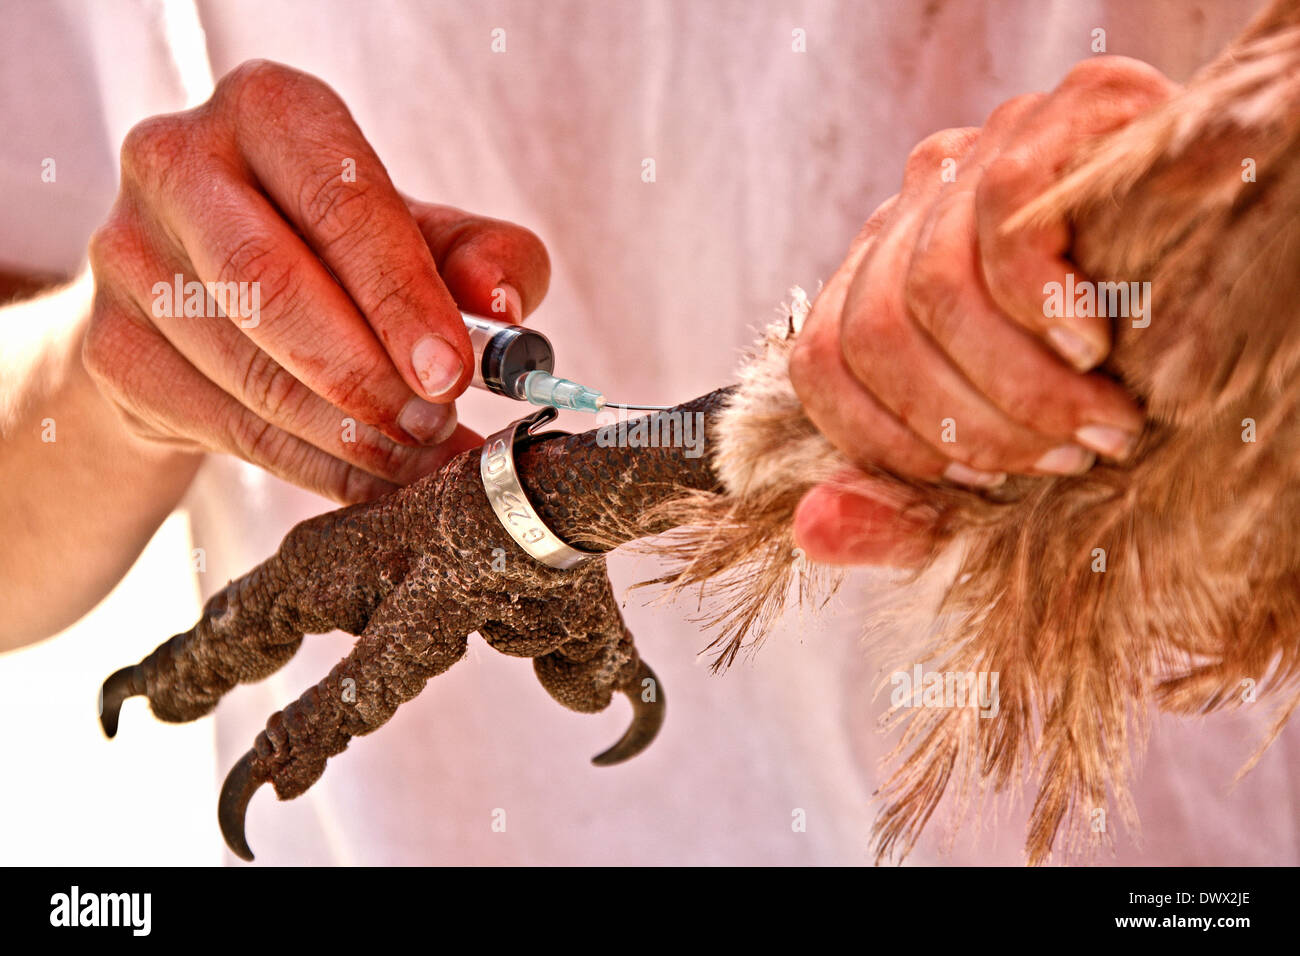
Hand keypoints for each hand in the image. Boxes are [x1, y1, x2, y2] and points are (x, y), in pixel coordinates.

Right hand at [85, 60, 549, 502]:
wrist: (209, 298)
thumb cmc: (339, 253)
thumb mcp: (426, 236)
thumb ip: (485, 257)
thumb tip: (504, 306)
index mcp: (269, 110)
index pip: (338, 202)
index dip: (401, 296)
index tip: (455, 374)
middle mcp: (177, 163)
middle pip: (273, 286)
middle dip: (370, 376)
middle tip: (437, 425)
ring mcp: (126, 257)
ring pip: (252, 373)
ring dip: (352, 434)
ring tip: (421, 457)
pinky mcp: (111, 347)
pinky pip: (229, 428)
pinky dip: (315, 466)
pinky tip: (370, 474)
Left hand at [790, 57, 1176, 564]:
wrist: (1253, 258)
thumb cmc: (1123, 374)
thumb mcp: (1013, 453)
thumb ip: (909, 504)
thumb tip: (812, 533)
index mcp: (886, 273)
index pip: (822, 362)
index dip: (886, 440)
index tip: (979, 480)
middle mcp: (917, 205)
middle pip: (875, 333)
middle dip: (970, 426)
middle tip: (1062, 464)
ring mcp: (984, 151)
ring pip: (933, 288)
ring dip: (1024, 387)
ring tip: (1102, 422)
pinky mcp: (1064, 116)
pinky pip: (1007, 219)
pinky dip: (1048, 307)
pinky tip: (1099, 344)